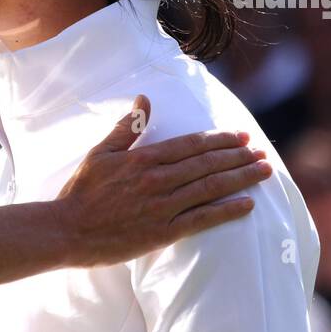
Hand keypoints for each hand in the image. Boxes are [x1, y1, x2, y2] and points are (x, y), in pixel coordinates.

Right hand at [56, 96, 271, 267]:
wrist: (66, 231)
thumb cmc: (81, 192)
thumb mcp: (100, 153)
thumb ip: (126, 127)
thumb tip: (145, 99)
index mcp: (144, 158)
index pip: (192, 144)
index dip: (220, 139)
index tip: (241, 136)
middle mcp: (159, 180)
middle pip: (208, 164)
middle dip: (239, 156)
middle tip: (261, 152)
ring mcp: (163, 206)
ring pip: (212, 187)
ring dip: (241, 178)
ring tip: (264, 171)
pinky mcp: (164, 231)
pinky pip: (204, 219)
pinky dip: (228, 210)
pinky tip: (248, 204)